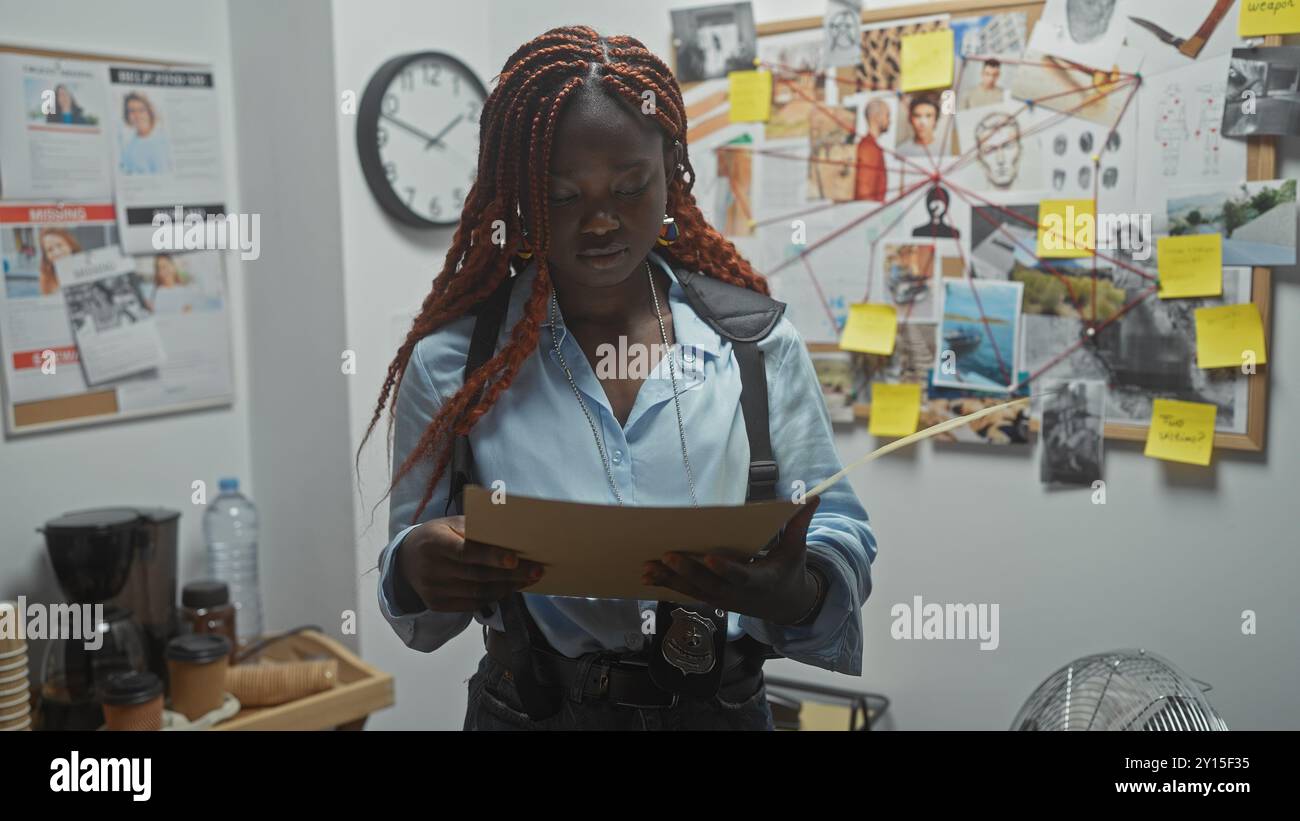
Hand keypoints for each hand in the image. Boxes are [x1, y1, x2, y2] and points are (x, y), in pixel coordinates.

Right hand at [395, 515, 544, 612]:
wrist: (405, 560)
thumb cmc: (437, 536)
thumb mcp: (450, 524)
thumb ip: (475, 528)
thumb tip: (509, 531)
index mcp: (434, 542)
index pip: (465, 552)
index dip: (490, 556)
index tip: (514, 558)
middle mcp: (432, 569)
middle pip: (477, 575)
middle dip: (511, 574)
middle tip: (536, 570)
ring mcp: (433, 590)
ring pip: (478, 593)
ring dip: (507, 587)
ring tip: (528, 579)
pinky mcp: (437, 605)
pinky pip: (472, 604)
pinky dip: (494, 597)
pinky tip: (509, 588)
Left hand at [642, 495, 822, 624]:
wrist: (785, 606)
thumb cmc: (789, 571)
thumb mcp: (796, 549)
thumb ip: (799, 524)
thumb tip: (813, 497)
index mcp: (760, 580)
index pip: (741, 576)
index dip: (725, 569)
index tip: (709, 558)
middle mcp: (738, 594)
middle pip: (709, 585)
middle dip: (687, 572)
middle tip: (668, 555)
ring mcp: (723, 600)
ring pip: (693, 592)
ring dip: (670, 580)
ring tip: (648, 568)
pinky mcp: (713, 600)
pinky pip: (688, 594)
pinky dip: (668, 585)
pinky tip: (648, 577)